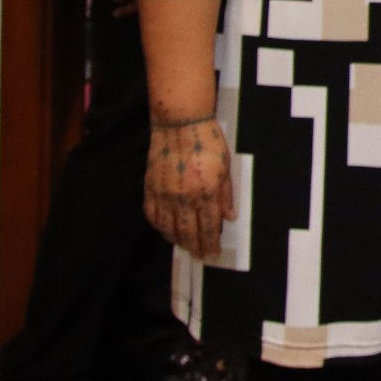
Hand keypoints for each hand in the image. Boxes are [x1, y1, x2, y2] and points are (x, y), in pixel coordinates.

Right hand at [144, 117, 234, 259]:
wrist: (179, 124)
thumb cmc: (208, 141)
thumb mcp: (226, 167)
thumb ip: (226, 194)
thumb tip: (229, 217)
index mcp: (206, 191)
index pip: (209, 226)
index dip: (210, 243)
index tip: (212, 253)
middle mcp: (184, 197)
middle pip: (188, 232)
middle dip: (195, 247)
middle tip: (199, 256)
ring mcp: (165, 194)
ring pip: (169, 227)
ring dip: (177, 240)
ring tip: (185, 247)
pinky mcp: (151, 188)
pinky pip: (153, 215)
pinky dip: (160, 227)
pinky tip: (166, 231)